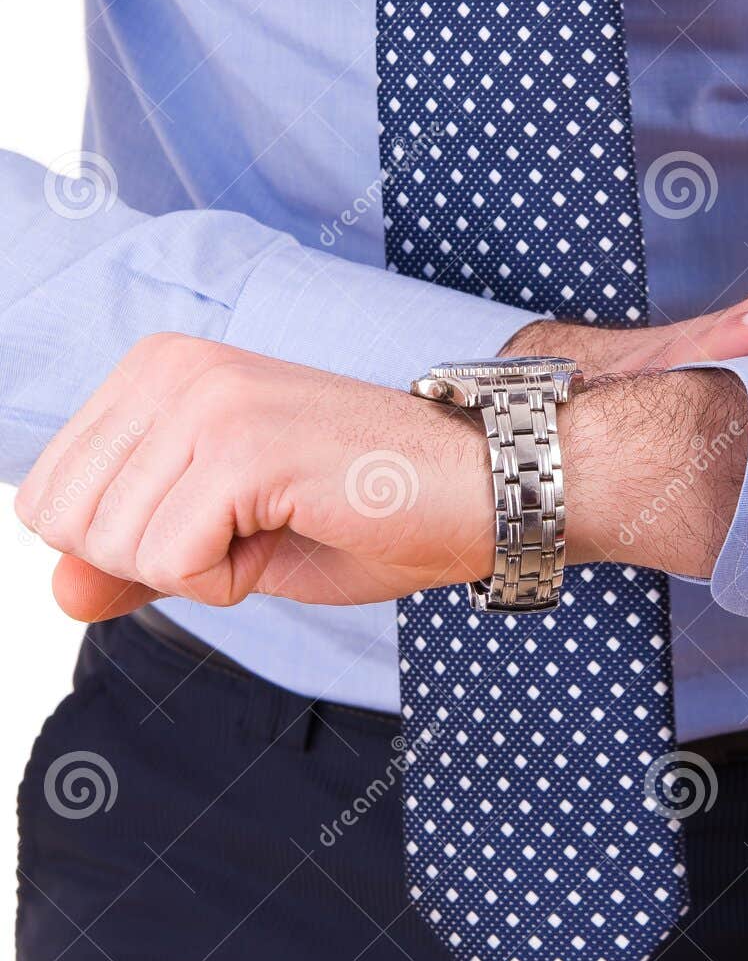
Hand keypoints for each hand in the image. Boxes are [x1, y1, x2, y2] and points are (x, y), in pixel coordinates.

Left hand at [17, 336, 740, 620]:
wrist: (486, 484)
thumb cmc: (371, 510)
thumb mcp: (227, 540)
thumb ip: (133, 558)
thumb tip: (58, 595)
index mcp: (156, 370)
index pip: (47, 500)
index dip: (132, 548)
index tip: (229, 518)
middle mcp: (169, 366)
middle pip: (67, 527)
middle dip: (156, 562)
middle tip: (256, 526)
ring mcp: (204, 398)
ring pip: (116, 549)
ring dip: (201, 571)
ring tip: (285, 520)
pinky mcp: (242, 444)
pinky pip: (173, 565)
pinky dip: (231, 583)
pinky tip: (298, 528)